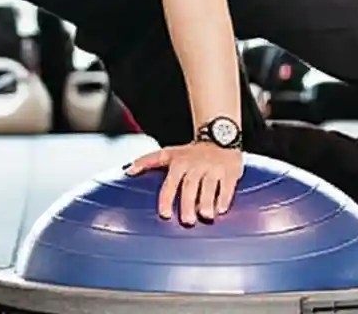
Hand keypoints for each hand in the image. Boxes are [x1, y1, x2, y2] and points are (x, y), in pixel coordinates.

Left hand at [126, 142, 243, 225]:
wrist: (218, 136)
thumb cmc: (191, 152)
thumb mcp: (168, 153)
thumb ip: (147, 161)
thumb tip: (128, 171)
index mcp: (179, 163)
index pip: (171, 183)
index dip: (167, 198)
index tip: (164, 214)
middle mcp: (196, 166)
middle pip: (190, 186)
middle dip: (188, 204)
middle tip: (187, 221)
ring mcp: (213, 168)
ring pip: (210, 186)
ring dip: (207, 201)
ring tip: (205, 216)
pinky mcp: (230, 171)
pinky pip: (227, 186)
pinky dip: (224, 198)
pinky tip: (221, 210)